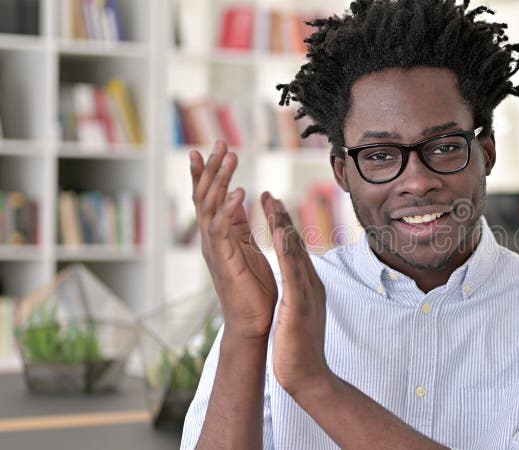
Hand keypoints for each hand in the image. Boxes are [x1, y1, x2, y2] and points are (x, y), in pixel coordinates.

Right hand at [191, 140, 277, 340]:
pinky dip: (227, 209)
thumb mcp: (246, 247)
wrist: (253, 323)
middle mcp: (210, 239)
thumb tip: (237, 199)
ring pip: (210, 206)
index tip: (210, 147)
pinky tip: (239, 192)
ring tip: (229, 156)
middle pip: (204, 195)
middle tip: (219, 141)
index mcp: (218, 235)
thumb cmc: (252, 288)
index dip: (208, 172)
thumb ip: (238, 224)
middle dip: (211, 167)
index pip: (209, 197)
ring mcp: (214, 249)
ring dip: (219, 179)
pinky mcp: (223, 260)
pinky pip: (221, 230)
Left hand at [264, 200, 331, 395]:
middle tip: (270, 195)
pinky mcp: (300, 305)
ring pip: (296, 253)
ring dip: (285, 226)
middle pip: (296, 245)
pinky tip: (282, 235)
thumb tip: (295, 282)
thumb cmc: (299, 349)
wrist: (310, 376)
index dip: (283, 227)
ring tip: (274, 204)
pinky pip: (293, 274)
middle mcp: (309, 284)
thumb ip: (297, 294)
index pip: (293, 250)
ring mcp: (306, 293)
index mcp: (306, 286)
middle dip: (282, 218)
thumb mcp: (297, 314)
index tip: (272, 207)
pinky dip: (288, 252)